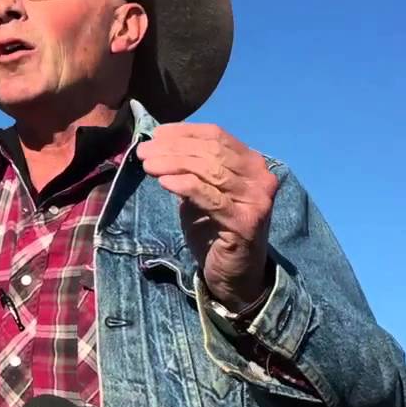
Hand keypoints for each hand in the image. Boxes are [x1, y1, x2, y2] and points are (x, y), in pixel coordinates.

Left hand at [137, 123, 278, 309]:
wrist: (236, 274)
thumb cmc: (216, 230)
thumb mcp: (202, 192)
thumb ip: (191, 169)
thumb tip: (159, 145)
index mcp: (252, 163)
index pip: (217, 135)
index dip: (184, 131)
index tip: (155, 134)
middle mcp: (261, 177)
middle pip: (211, 151)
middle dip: (173, 148)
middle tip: (144, 150)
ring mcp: (256, 199)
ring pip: (209, 170)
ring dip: (173, 163)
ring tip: (147, 164)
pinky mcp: (245, 221)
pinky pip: (210, 196)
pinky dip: (185, 185)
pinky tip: (164, 182)